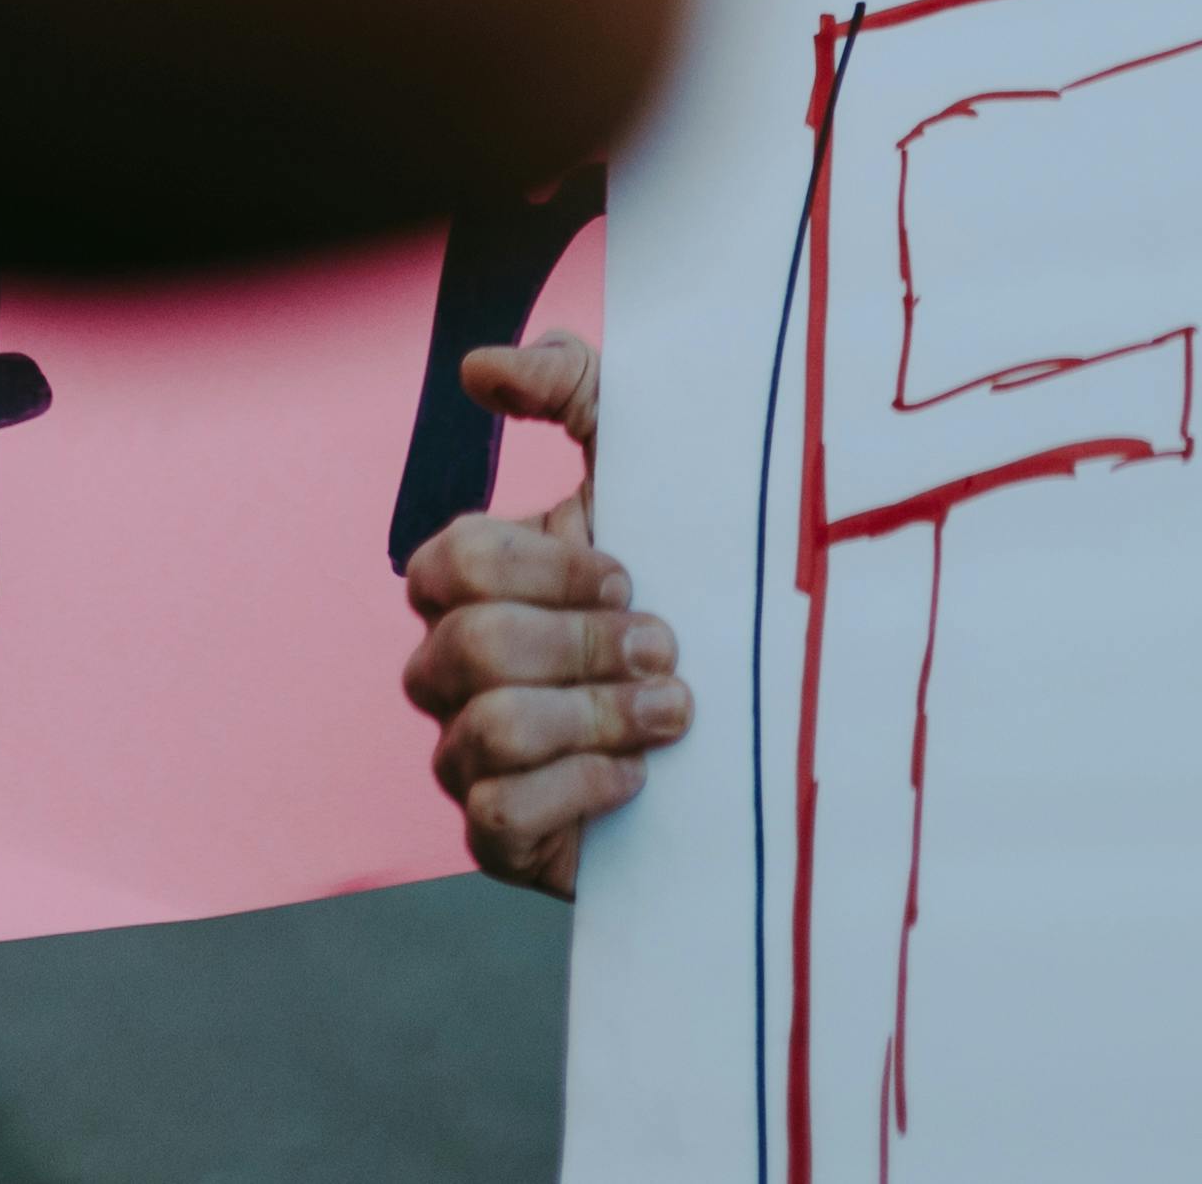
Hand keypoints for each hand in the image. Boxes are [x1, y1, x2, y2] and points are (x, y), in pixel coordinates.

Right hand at [400, 338, 688, 893]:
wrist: (749, 719)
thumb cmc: (686, 581)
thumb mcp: (644, 468)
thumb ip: (572, 390)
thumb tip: (481, 365)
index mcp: (474, 582)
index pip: (451, 562)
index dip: (544, 568)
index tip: (629, 570)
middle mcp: (454, 669)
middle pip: (468, 648)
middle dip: (583, 646)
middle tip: (668, 648)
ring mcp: (469, 756)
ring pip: (487, 734)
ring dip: (597, 717)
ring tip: (675, 712)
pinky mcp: (502, 836)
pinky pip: (498, 816)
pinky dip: (578, 790)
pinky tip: (639, 778)